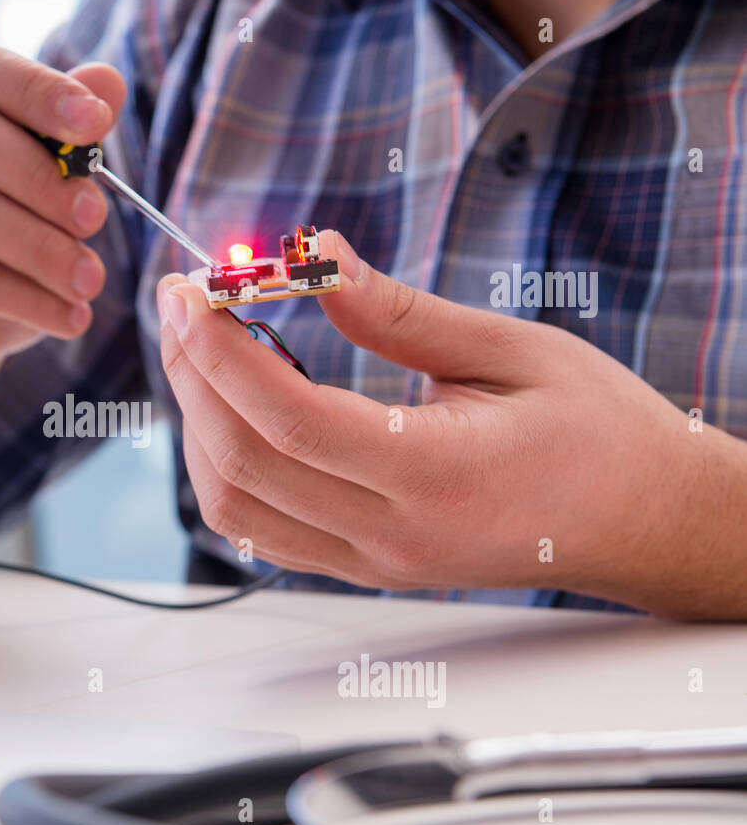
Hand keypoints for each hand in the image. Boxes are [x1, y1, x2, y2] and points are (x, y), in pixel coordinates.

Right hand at [0, 42, 125, 419]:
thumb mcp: (40, 209)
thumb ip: (66, 145)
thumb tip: (108, 82)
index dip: (36, 90)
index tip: (97, 122)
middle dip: (38, 175)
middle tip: (95, 218)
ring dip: (35, 244)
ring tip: (88, 281)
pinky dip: (17, 294)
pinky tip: (63, 316)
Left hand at [157, 231, 746, 618]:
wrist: (643, 522)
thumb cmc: (599, 429)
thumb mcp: (514, 349)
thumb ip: (401, 312)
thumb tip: (313, 256)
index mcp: (438, 474)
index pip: (289, 419)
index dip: (221, 350)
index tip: (190, 289)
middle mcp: (392, 535)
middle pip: (243, 464)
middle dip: (191, 375)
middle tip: (182, 302)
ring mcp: (372, 563)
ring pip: (237, 508)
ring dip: (198, 423)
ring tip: (200, 347)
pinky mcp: (363, 568)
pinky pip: (263, 529)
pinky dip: (225, 466)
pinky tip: (231, 407)